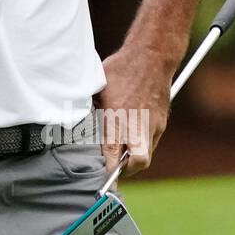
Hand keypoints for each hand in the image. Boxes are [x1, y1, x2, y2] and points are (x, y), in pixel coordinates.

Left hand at [94, 47, 170, 178]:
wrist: (153, 56)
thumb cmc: (121, 69)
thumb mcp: (98, 86)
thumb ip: (90, 106)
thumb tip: (72, 117)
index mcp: (118, 117)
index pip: (113, 154)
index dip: (108, 170)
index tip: (100, 179)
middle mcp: (138, 124)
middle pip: (138, 162)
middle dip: (126, 171)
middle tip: (114, 169)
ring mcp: (153, 124)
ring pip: (146, 153)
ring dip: (134, 157)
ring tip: (119, 152)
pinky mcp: (161, 121)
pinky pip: (151, 141)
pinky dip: (141, 143)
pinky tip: (130, 135)